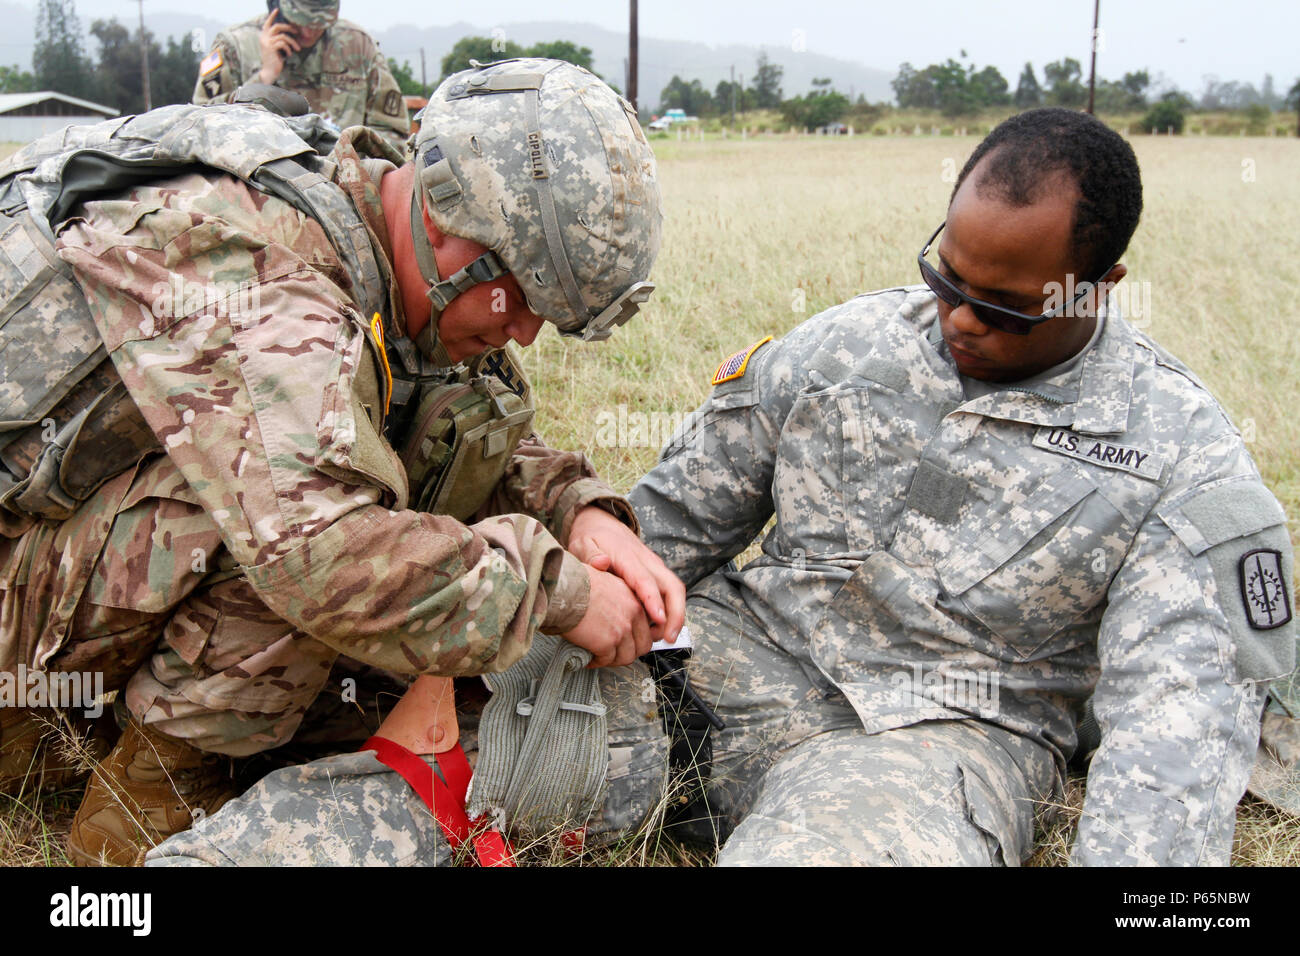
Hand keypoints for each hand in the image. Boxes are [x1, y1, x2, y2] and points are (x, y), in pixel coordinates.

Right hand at [257, 10, 299, 83]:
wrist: (269, 71)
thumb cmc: (274, 60)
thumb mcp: (276, 47)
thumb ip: (278, 39)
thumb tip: (288, 32)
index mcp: (264, 36)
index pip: (267, 23)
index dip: (272, 16)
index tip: (277, 10)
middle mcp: (264, 37)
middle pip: (278, 26)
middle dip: (289, 28)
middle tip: (296, 32)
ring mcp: (267, 42)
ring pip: (283, 36)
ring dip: (292, 42)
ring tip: (297, 49)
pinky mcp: (271, 48)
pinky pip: (283, 44)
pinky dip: (288, 49)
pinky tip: (289, 54)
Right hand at [562, 565, 652, 667]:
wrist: (561, 589)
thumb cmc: (574, 582)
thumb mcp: (605, 581)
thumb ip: (616, 597)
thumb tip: (613, 615)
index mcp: (634, 599)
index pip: (647, 627)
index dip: (636, 638)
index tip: (625, 643)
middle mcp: (633, 614)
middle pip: (643, 645)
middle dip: (628, 652)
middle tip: (613, 653)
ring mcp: (622, 629)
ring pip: (627, 657)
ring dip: (613, 660)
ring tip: (599, 657)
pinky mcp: (608, 642)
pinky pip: (607, 660)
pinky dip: (597, 662)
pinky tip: (588, 658)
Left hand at [567, 506, 685, 644]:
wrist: (602, 524)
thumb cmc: (591, 538)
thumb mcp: (582, 544)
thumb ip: (590, 554)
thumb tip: (601, 562)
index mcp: (628, 556)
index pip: (645, 579)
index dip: (653, 600)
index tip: (658, 618)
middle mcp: (647, 561)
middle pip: (672, 586)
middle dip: (676, 613)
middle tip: (669, 638)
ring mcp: (654, 566)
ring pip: (675, 590)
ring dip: (675, 615)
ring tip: (664, 638)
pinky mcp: (656, 573)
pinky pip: (669, 592)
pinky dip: (669, 611)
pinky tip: (658, 629)